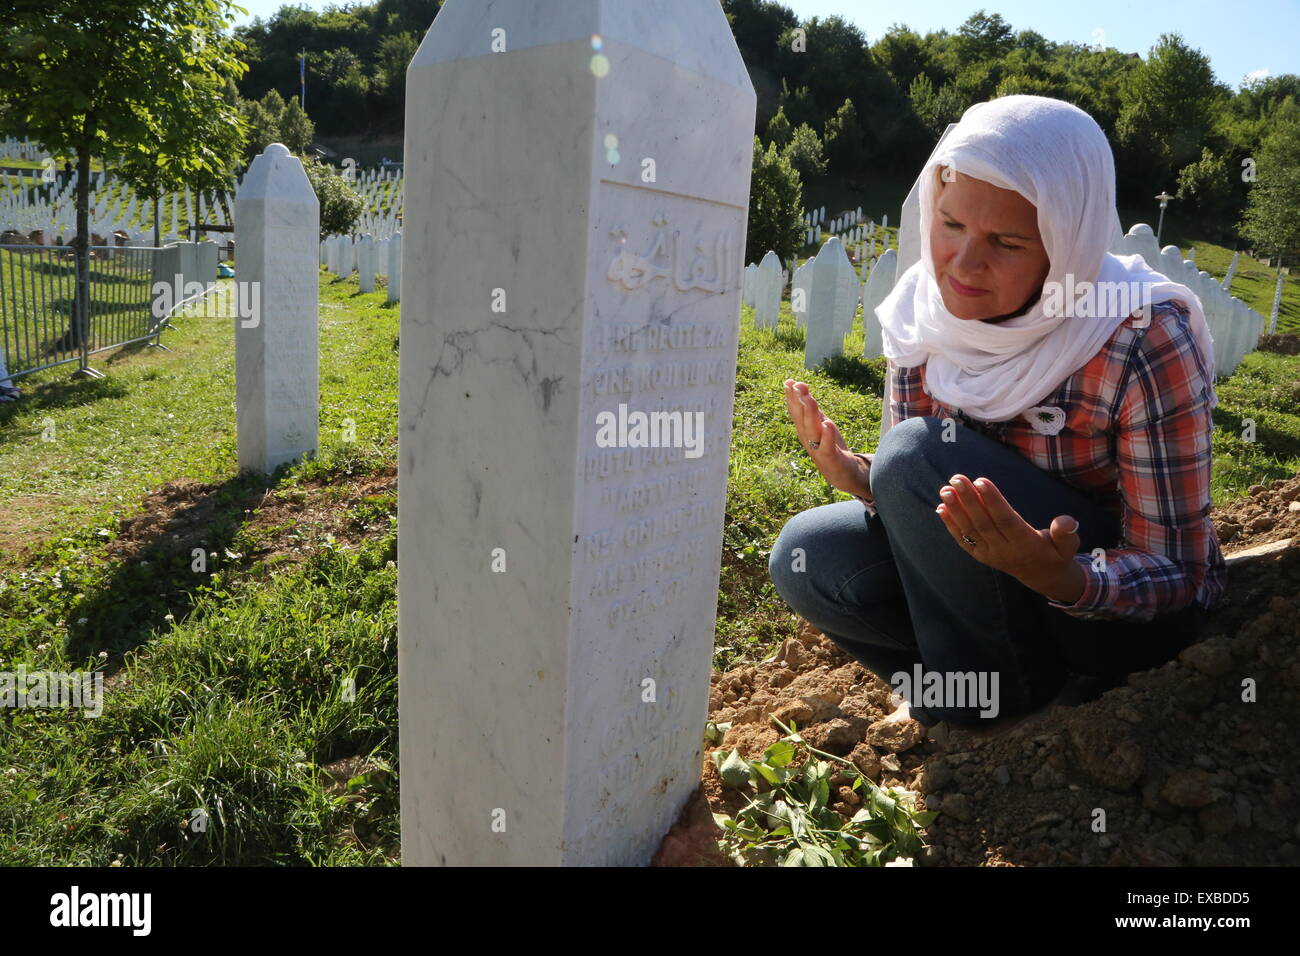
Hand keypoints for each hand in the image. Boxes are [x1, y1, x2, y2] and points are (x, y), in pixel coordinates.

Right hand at [783, 379, 869, 497]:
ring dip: (810, 414)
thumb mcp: (819, 425)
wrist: (843, 474)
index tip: (788, 381)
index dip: (791, 397)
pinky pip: (827, 446)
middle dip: (798, 401)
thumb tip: (801, 388)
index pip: (796, 411)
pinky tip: (827, 424)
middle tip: (796, 384)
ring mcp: (818, 448)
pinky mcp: (830, 458)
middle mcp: (808, 438)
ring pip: (812, 429)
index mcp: (804, 430)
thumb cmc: (830, 447)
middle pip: (801, 418)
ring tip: (809, 398)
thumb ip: (811, 410)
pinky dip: (826, 435)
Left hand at [934, 474, 1086, 602]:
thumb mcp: (1068, 547)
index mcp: (1026, 545)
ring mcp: (990, 555)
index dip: (992, 501)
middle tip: (956, 479)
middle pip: (983, 523)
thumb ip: (1067, 534)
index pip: (1005, 520)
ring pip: (970, 531)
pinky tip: (941, 508)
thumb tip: (1067, 521)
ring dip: (956, 510)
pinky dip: (951, 525)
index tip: (980, 481)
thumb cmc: (1057, 554)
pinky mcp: (981, 556)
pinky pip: (964, 541)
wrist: (1043, 578)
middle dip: (968, 500)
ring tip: (945, 489)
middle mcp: (1004, 551)